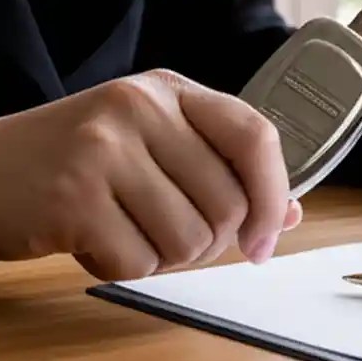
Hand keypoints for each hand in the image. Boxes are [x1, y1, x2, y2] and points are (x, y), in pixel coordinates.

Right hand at [0, 69, 299, 280]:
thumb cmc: (73, 162)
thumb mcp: (149, 144)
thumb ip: (220, 171)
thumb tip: (289, 213)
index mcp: (169, 91)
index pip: (256, 135)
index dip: (275, 195)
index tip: (267, 238)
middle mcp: (139, 109)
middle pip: (229, 203)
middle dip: (209, 242)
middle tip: (166, 237)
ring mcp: (103, 151)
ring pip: (189, 240)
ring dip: (164, 258)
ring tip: (124, 233)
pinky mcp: (72, 198)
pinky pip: (138, 263)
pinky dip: (120, 268)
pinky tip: (90, 242)